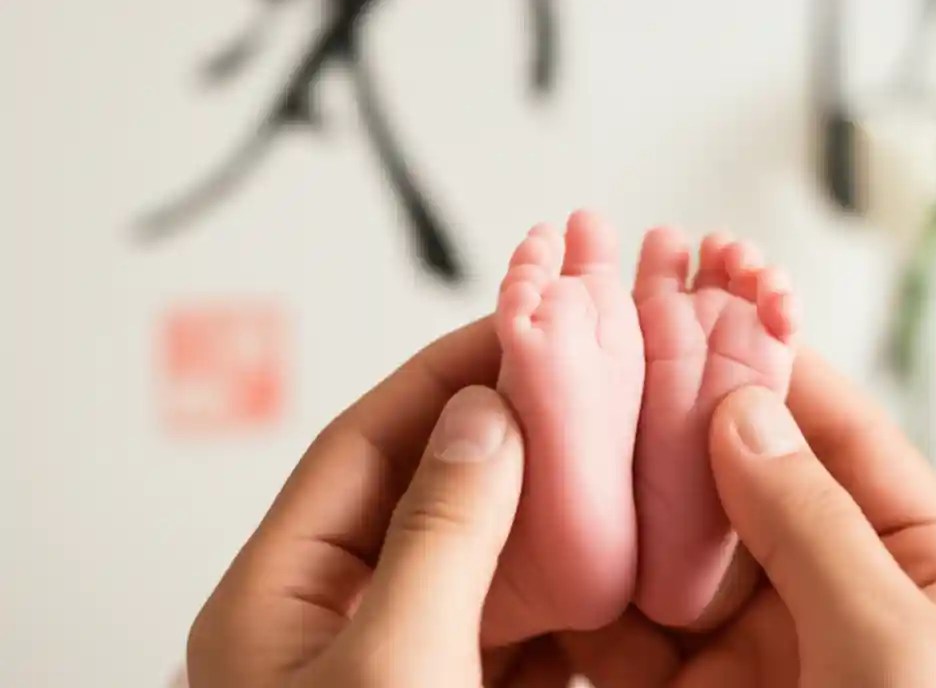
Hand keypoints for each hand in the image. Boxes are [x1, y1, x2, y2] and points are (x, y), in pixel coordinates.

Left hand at [186, 318, 569, 686]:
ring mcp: (399, 667)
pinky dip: (570, 594)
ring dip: (544, 513)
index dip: (440, 376)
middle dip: (503, 436)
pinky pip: (518, 626)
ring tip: (605, 461)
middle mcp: (335, 626)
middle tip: (575, 382)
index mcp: (275, 604)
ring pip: (479, 559)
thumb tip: (481, 420)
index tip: (516, 328)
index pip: (358, 447)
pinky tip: (613, 566)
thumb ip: (436, 536)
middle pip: (423, 494)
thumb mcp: (392, 666)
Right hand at [556, 348, 935, 686]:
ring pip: (672, 551)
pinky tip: (543, 542)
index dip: (767, 364)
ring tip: (551, 432)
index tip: (697, 303)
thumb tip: (746, 411)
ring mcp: (759, 655)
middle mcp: (835, 600)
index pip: (837, 435)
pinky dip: (586, 591)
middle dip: (666, 425)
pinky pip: (632, 632)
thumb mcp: (906, 653)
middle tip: (597, 358)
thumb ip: (820, 527)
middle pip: (738, 484)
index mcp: (923, 569)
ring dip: (615, 500)